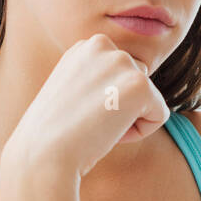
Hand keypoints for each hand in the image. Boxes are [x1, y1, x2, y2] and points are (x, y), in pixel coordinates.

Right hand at [6, 32, 170, 181]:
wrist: (42, 155)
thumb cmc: (50, 136)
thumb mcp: (68, 94)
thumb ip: (94, 81)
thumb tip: (119, 89)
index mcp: (84, 47)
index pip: (118, 75)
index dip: (104, 102)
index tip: (79, 114)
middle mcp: (102, 45)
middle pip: (136, 82)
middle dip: (120, 108)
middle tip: (88, 122)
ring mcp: (121, 62)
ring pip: (148, 98)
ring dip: (129, 119)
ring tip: (97, 126)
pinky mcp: (139, 85)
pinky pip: (159, 115)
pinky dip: (140, 132)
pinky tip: (110, 133)